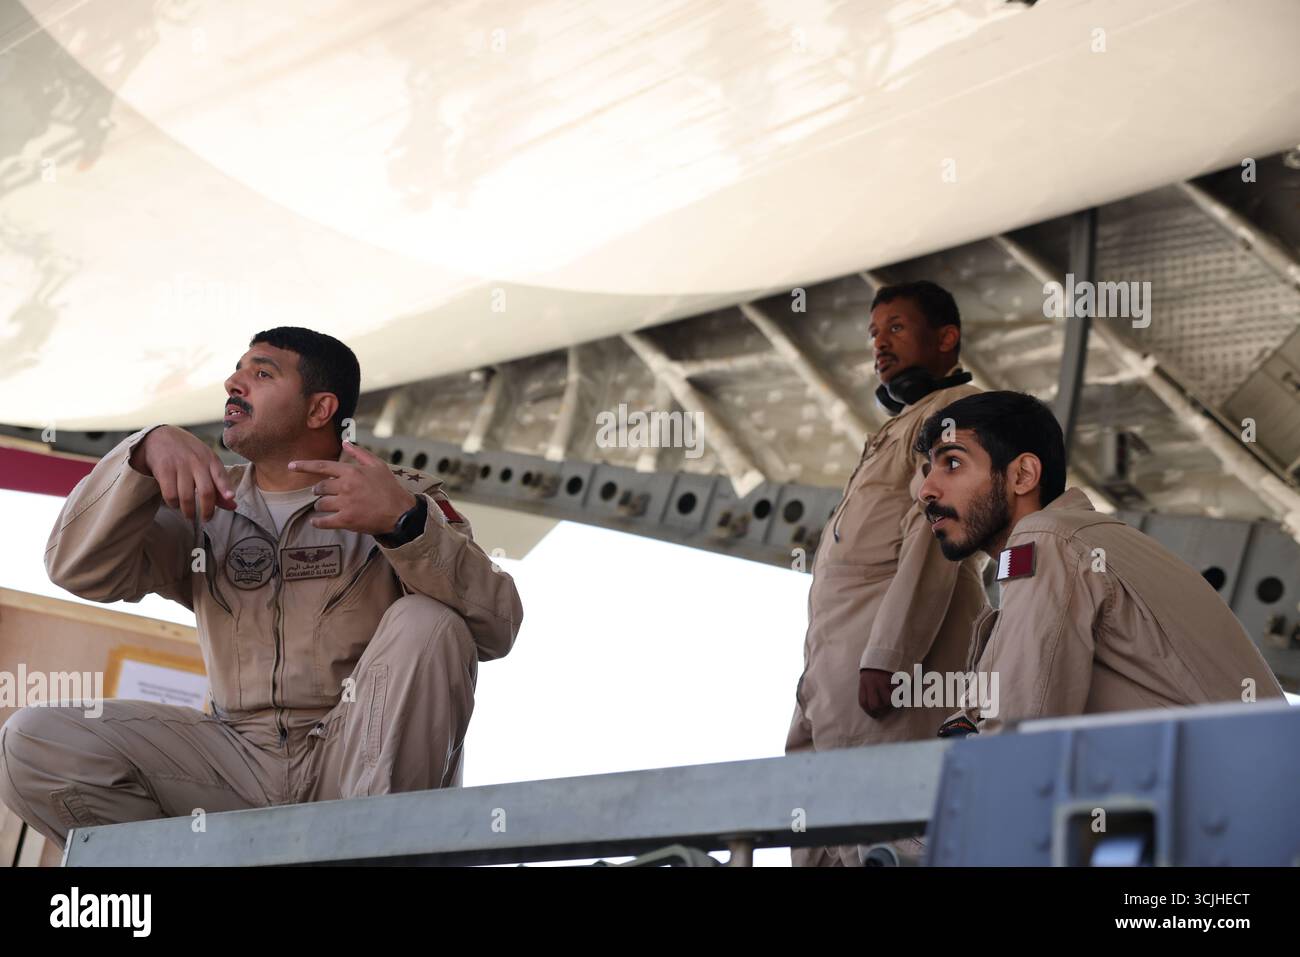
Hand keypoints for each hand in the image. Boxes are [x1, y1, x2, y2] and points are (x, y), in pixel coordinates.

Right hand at [132, 426, 236, 521]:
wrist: (160, 436)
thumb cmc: (188, 453)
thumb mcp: (206, 462)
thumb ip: (219, 484)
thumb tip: (233, 506)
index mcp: (210, 459)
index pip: (221, 475)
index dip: (226, 488)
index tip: (230, 498)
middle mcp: (197, 461)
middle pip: (206, 491)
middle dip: (207, 510)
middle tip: (206, 519)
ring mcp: (180, 465)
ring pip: (187, 496)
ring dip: (189, 511)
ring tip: (190, 516)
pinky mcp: (164, 469)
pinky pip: (170, 494)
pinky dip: (174, 504)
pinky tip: (176, 504)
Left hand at [289, 441, 417, 535]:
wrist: (400, 512)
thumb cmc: (389, 488)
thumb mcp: (378, 465)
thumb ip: (359, 453)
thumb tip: (345, 443)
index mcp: (351, 471)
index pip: (322, 466)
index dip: (304, 466)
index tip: (291, 466)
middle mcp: (345, 486)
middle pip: (319, 487)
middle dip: (319, 491)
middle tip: (323, 494)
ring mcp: (345, 504)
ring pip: (321, 504)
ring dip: (321, 505)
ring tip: (327, 507)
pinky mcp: (346, 520)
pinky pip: (324, 521)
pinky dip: (318, 522)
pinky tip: (316, 522)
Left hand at [859, 668, 896, 718]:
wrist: (886, 650)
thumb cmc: (878, 665)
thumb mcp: (868, 676)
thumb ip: (869, 688)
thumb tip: (874, 705)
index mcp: (864, 682)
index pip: (863, 702)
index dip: (869, 712)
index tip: (875, 715)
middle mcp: (871, 683)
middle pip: (874, 705)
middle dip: (881, 710)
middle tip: (886, 708)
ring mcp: (882, 682)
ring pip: (886, 701)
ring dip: (892, 702)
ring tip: (895, 698)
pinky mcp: (892, 679)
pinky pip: (896, 693)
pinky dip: (900, 695)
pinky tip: (901, 691)